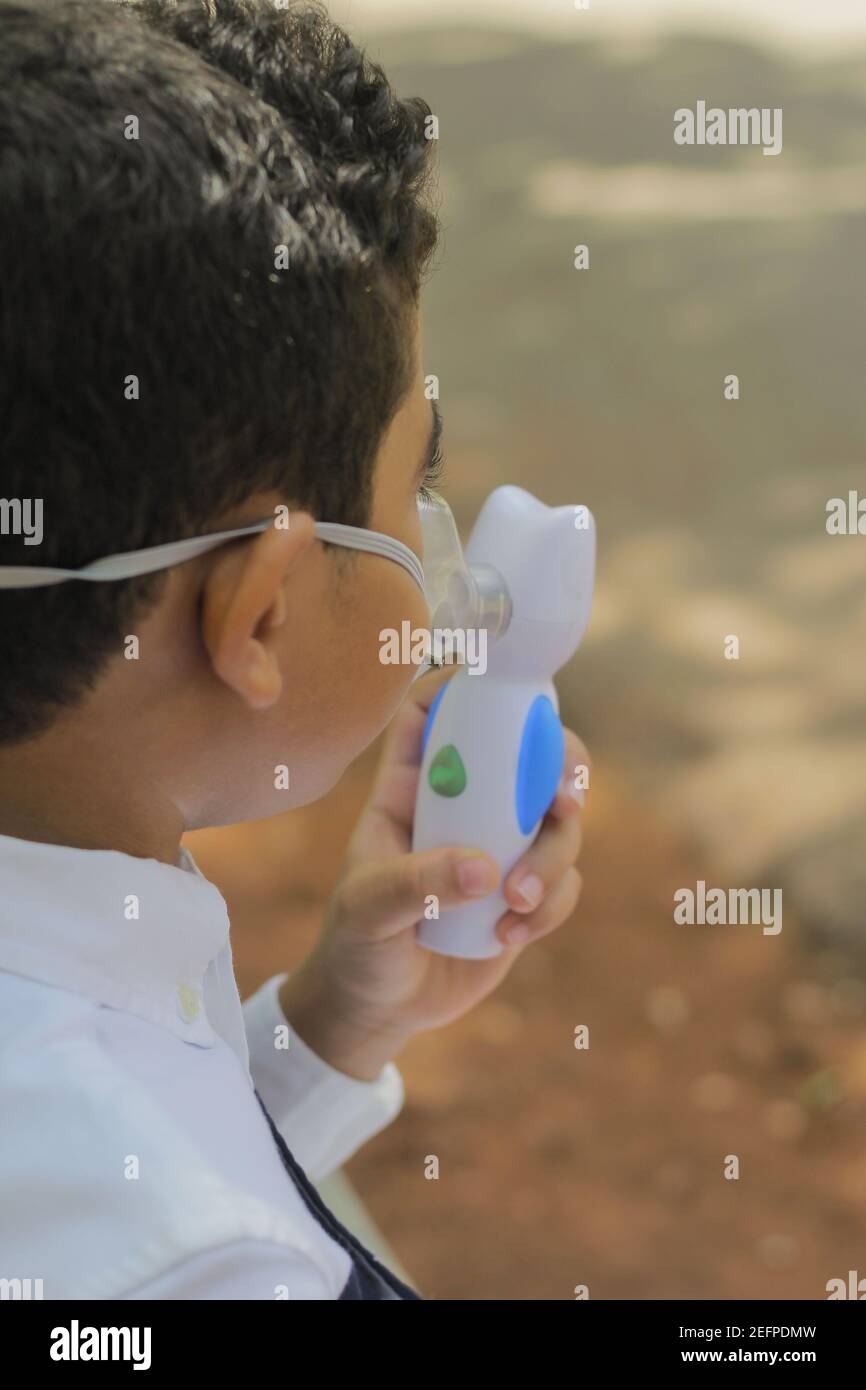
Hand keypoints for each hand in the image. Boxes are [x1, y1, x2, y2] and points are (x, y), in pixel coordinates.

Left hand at [279, 665, 587, 1078]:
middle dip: (561, 764)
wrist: (378, 1009)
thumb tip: (484, 868)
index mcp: (410, 790)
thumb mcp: (369, 911)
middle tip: (565, 801)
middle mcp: (461, 808)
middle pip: (527, 752)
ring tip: (518, 902)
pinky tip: (509, 936)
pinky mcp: (524, 893)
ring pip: (558, 822)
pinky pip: (565, 881)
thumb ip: (417, 884)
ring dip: (555, 858)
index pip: (430, 714)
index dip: (462, 683)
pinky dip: (552, 904)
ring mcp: (499, 848)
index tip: (499, 681)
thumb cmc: (356, 946)